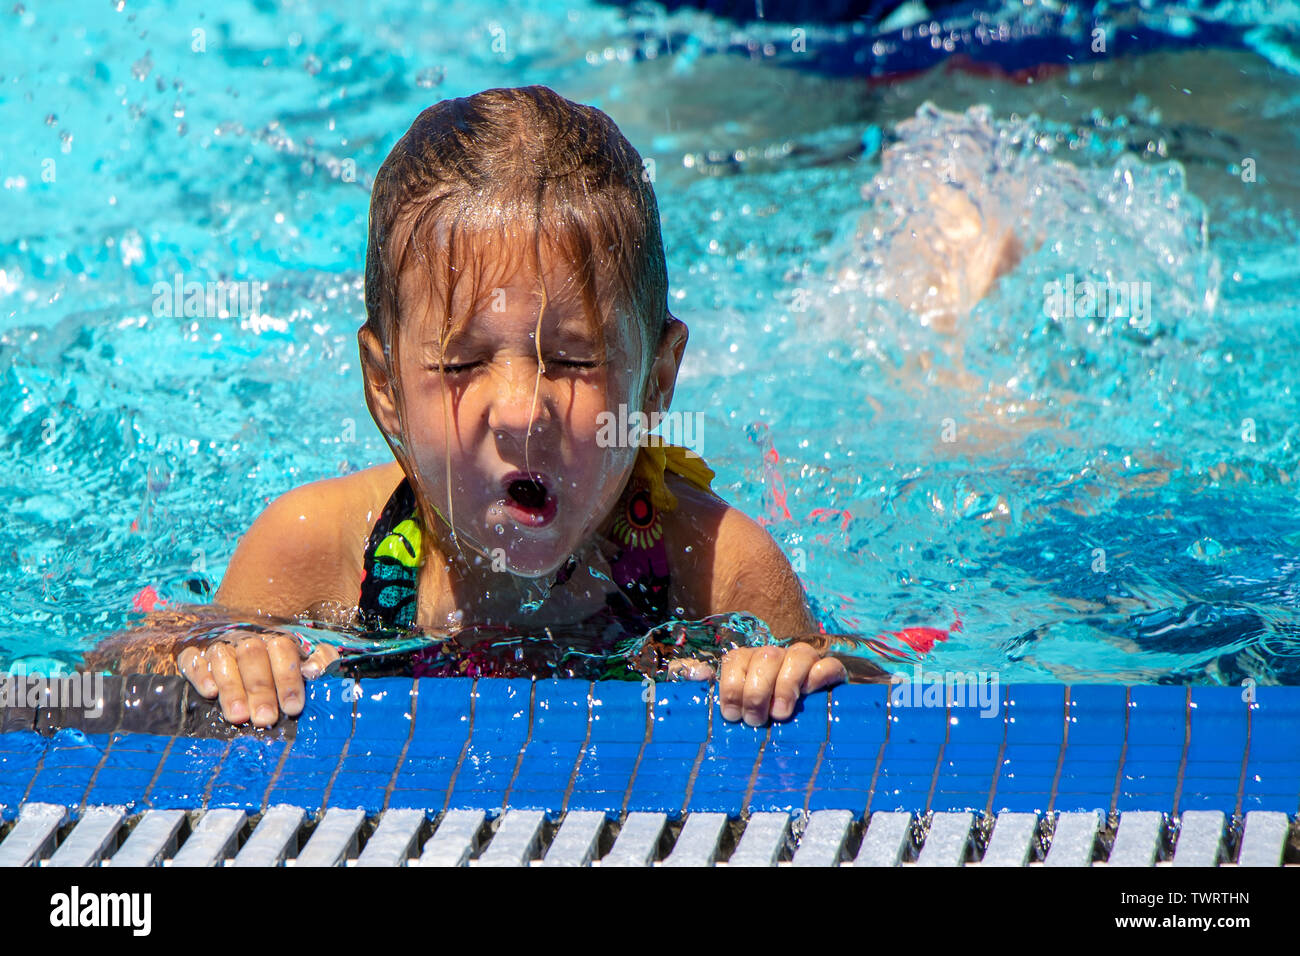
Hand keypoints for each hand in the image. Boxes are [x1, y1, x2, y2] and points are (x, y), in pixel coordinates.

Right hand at [177, 630, 339, 726]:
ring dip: (232, 688)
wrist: (244, 660)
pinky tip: (209, 692)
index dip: (288, 678)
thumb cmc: (282, 671)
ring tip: (239, 717)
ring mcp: (220, 647)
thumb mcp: (306, 663)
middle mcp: (248, 640)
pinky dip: (200, 674)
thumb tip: (315, 670)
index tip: (293, 708)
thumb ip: (321, 661)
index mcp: (277, 641)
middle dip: (261, 689)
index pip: (283, 649)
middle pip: (253, 655)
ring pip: (223, 658)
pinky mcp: (194, 656)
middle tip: (266, 719)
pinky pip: (192, 659)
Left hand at [669, 641, 846, 725]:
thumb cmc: (750, 717)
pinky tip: (810, 694)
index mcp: (747, 661)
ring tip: (780, 714)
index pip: (736, 659)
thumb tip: (697, 674)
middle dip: (756, 691)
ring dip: (786, 685)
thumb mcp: (719, 703)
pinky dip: (820, 676)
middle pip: (766, 656)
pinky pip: (829, 665)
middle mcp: (774, 656)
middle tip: (755, 720)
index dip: (731, 686)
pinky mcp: (829, 675)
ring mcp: (804, 663)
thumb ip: (691, 680)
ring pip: (799, 654)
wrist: (798, 735)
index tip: (731, 715)